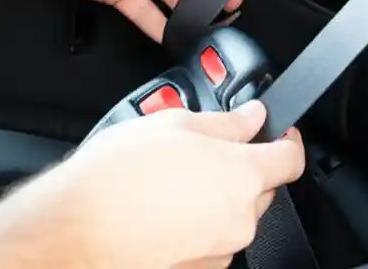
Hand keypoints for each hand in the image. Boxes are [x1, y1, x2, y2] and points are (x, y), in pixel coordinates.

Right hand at [0, 102, 305, 268]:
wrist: (76, 231)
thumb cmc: (117, 178)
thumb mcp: (173, 124)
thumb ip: (226, 122)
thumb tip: (252, 117)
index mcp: (243, 175)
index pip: (291, 158)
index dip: (286, 140)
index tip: (276, 131)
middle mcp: (240, 218)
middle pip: (261, 188)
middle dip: (240, 168)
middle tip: (201, 153)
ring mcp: (220, 249)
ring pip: (233, 215)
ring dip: (214, 198)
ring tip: (169, 183)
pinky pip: (209, 241)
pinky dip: (195, 226)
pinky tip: (161, 211)